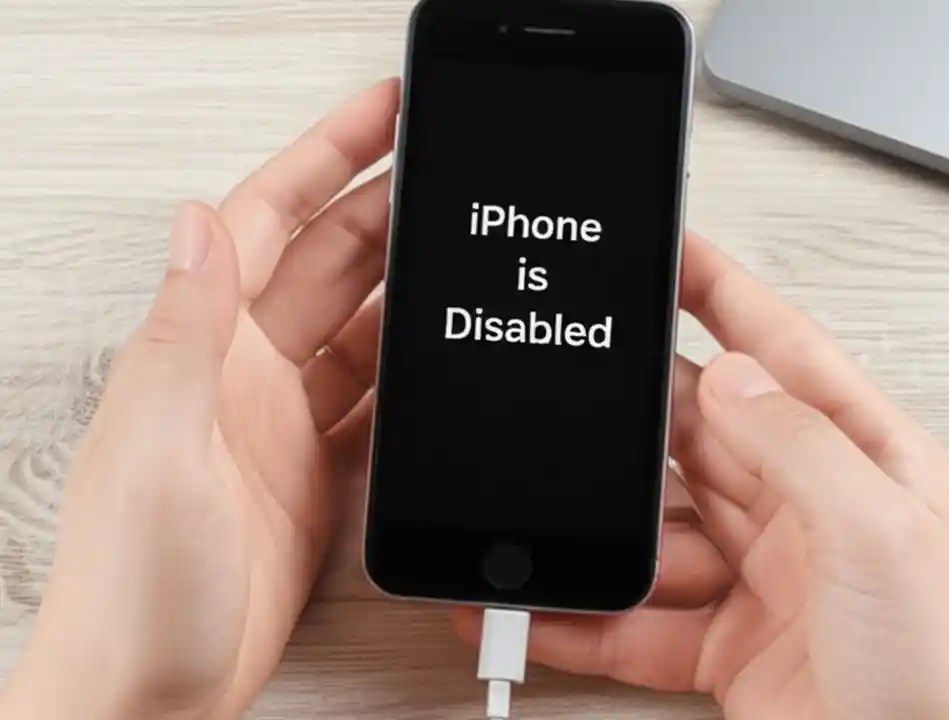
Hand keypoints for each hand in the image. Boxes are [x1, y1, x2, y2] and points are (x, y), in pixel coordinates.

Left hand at [0, 80, 400, 718]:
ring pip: (360, 327)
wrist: (150, 696)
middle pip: (327, 264)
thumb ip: (184, 333)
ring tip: (456, 248)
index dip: (324, 155)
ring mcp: (282, 427)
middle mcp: (241, 378)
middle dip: (384, 207)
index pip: (266, 221)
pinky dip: (411, 374)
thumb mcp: (153, 448)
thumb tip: (201, 222)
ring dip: (404, 284)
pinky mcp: (317, 477)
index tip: (381, 112)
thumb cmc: (132, 590)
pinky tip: (439, 356)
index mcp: (200, 353)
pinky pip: (376, 403)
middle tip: (444, 172)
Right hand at [458, 234, 948, 719]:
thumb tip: (729, 374)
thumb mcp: (879, 534)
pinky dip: (587, 614)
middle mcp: (811, 506)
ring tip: (549, 511)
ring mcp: (763, 575)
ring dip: (604, 526)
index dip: (720, 291)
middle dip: (640, 409)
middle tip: (575, 382)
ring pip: (659, 522)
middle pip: (704, 429)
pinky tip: (548, 604)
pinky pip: (639, 616)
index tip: (666, 248)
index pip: (781, 348)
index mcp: (863, 458)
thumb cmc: (941, 678)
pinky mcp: (726, 643)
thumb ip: (798, 444)